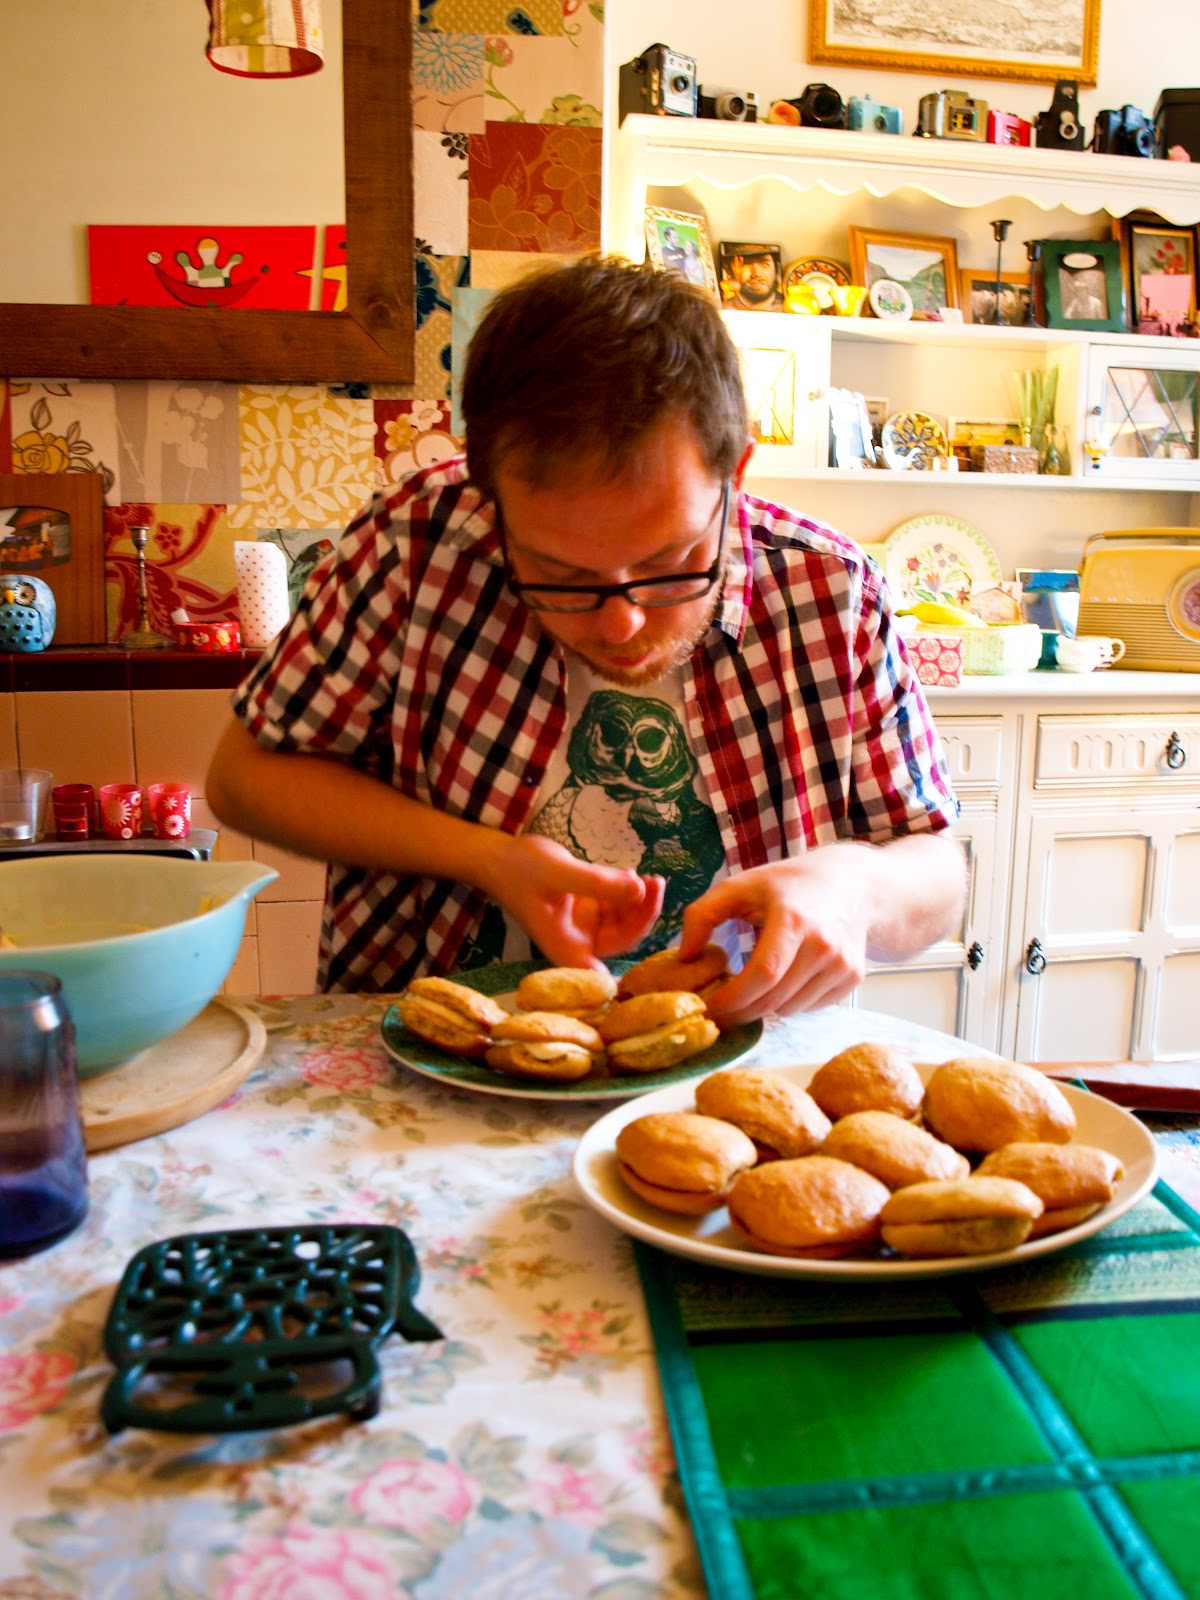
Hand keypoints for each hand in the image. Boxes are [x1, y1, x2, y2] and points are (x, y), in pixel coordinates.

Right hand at [481, 834, 663, 969]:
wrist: (498, 857)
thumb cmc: (520, 869)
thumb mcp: (559, 873)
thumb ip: (599, 884)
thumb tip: (641, 891)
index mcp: (566, 949)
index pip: (605, 974)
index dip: (634, 972)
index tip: (658, 954)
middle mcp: (578, 941)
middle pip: (624, 938)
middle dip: (643, 913)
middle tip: (655, 882)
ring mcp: (585, 924)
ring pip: (625, 920)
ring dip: (640, 899)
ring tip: (650, 876)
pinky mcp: (589, 907)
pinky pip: (617, 904)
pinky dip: (627, 890)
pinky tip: (630, 872)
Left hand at [678, 845, 875, 1024]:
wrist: (850, 884)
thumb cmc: (787, 885)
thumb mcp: (739, 886)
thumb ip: (702, 915)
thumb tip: (684, 958)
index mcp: (793, 920)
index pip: (762, 974)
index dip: (732, 998)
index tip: (708, 1005)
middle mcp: (823, 945)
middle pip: (774, 999)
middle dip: (740, 1012)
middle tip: (718, 1012)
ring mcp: (842, 964)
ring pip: (790, 1010)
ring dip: (763, 1007)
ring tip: (750, 989)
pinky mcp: (853, 979)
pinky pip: (809, 1008)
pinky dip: (788, 1003)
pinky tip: (782, 981)